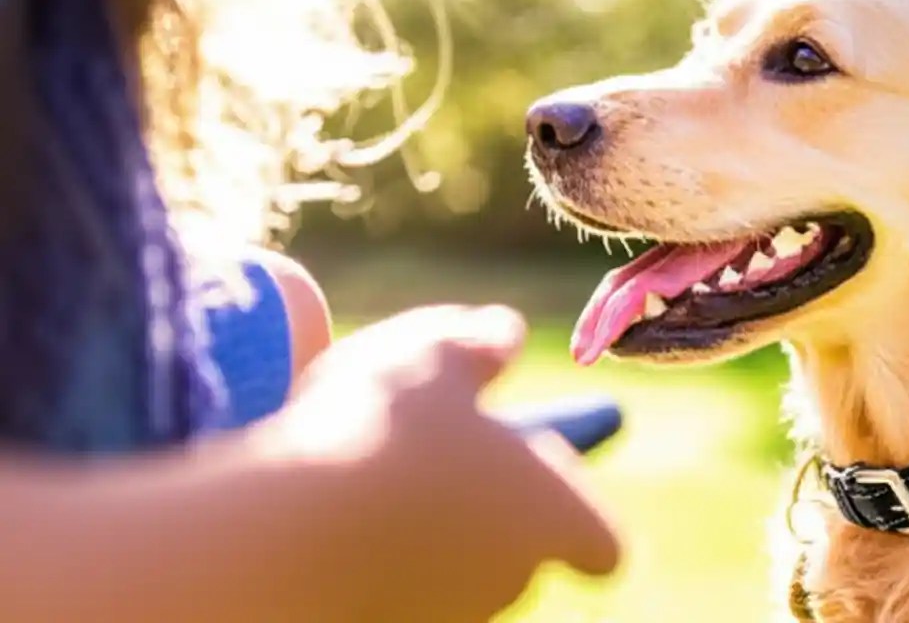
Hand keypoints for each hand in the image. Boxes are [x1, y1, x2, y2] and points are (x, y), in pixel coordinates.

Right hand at [272, 305, 619, 621]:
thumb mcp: (433, 355)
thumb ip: (477, 344)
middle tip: (440, 458)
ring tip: (369, 481)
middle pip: (522, 552)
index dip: (582, 517)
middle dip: (491, 511)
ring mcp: (454, 615)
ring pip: (459, 572)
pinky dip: (380, 560)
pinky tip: (328, 522)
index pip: (603, 544)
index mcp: (549, 511)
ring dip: (433, 534)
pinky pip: (400, 590)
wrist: (284, 534)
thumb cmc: (380, 433)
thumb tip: (504, 334)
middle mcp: (512, 579)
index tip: (552, 489)